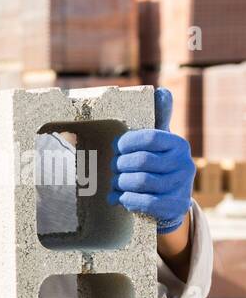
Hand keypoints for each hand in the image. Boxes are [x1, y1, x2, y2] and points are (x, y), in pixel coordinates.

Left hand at [109, 86, 194, 233]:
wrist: (170, 202)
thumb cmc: (157, 166)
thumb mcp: (158, 144)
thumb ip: (158, 119)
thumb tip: (162, 92)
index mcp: (178, 144)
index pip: (149, 137)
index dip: (126, 143)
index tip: (116, 148)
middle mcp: (184, 163)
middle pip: (140, 161)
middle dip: (119, 166)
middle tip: (113, 169)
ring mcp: (181, 186)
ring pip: (139, 181)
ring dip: (120, 184)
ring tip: (115, 184)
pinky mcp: (175, 206)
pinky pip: (144, 201)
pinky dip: (126, 199)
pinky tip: (119, 198)